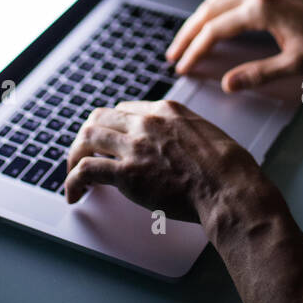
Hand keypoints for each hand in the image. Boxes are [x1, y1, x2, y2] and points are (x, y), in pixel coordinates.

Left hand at [64, 99, 260, 223]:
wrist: (229, 188)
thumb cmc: (227, 169)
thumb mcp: (205, 132)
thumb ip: (182, 131)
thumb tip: (176, 144)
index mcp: (166, 110)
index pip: (124, 109)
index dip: (112, 127)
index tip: (108, 142)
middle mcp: (146, 122)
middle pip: (98, 118)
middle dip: (87, 138)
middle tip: (84, 155)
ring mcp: (135, 146)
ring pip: (86, 138)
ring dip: (74, 157)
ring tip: (74, 175)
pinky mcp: (127, 172)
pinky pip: (86, 170)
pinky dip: (73, 182)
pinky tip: (74, 194)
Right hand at [164, 0, 302, 91]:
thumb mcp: (296, 63)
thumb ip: (259, 73)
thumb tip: (228, 84)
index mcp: (259, 10)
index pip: (214, 30)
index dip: (195, 50)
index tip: (182, 67)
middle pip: (208, 11)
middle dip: (187, 33)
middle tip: (173, 55)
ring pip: (217, 0)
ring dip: (198, 20)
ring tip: (186, 40)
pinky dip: (214, 11)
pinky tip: (214, 23)